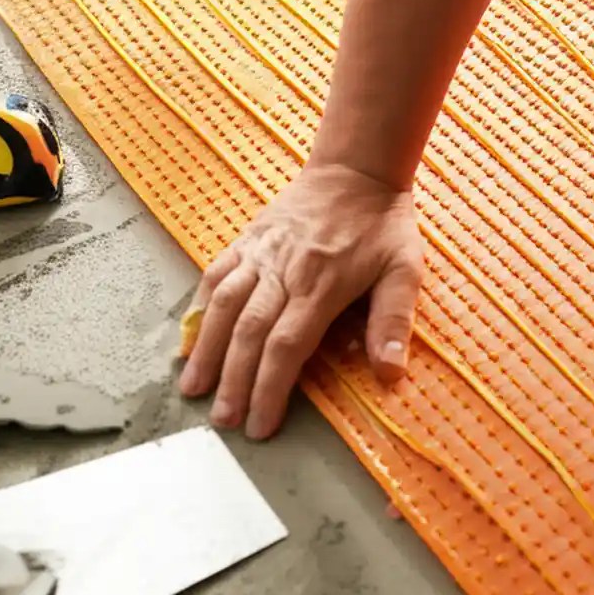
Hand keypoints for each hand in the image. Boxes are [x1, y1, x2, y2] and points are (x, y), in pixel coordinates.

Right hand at [178, 164, 424, 439]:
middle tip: (223, 421)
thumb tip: (391, 374)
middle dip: (233, 381)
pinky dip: (199, 308)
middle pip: (249, 333)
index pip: (287, 346)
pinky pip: (215, 275)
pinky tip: (189, 339)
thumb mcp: (405, 269)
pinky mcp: (247, 240)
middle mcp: (283, 270)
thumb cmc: (383, 225)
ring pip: (223, 306)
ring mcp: (260, 254)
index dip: (270, 387)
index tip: (261, 424)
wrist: (356, 170)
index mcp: (322, 284)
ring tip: (193, 388)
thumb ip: (394, 321)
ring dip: (206, 350)